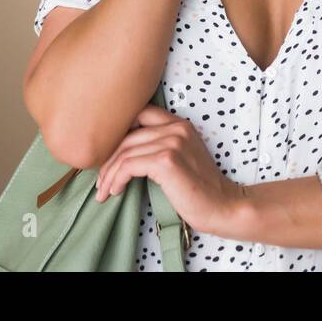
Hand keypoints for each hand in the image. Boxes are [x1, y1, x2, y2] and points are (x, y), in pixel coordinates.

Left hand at [93, 103, 247, 236]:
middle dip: (107, 160)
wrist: (221, 206)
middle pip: (127, 137)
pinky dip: (116, 179)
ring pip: (125, 153)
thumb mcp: (181, 158)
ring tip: (103, 191)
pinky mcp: (166, 161)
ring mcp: (172, 142)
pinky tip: (114, 191)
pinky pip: (128, 166)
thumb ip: (159, 146)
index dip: (119, 133)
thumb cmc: (199, 189)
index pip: (139, 114)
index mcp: (179, 124)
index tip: (109, 156)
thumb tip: (121, 153)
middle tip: (100, 181)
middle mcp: (176, 128)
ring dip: (108, 174)